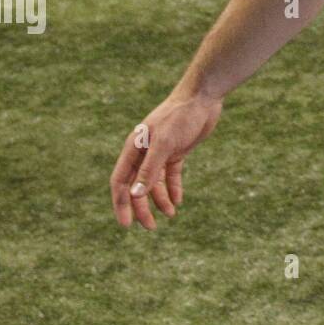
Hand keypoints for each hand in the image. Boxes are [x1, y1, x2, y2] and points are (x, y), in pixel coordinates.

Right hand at [110, 90, 222, 230]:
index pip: (121, 182)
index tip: (127, 225)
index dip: (121, 204)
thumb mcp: (164, 144)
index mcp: (134, 149)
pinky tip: (178, 201)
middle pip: (137, 186)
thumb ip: (150, 169)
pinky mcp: (177, 150)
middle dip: (142, 207)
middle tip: (151, 228)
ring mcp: (160, 152)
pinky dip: (173, 188)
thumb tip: (135, 195)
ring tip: (170, 215)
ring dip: (159, 200)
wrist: (203, 97)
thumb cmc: (180, 116)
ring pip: (154, 183)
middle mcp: (144, 152)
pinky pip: (171, 175)